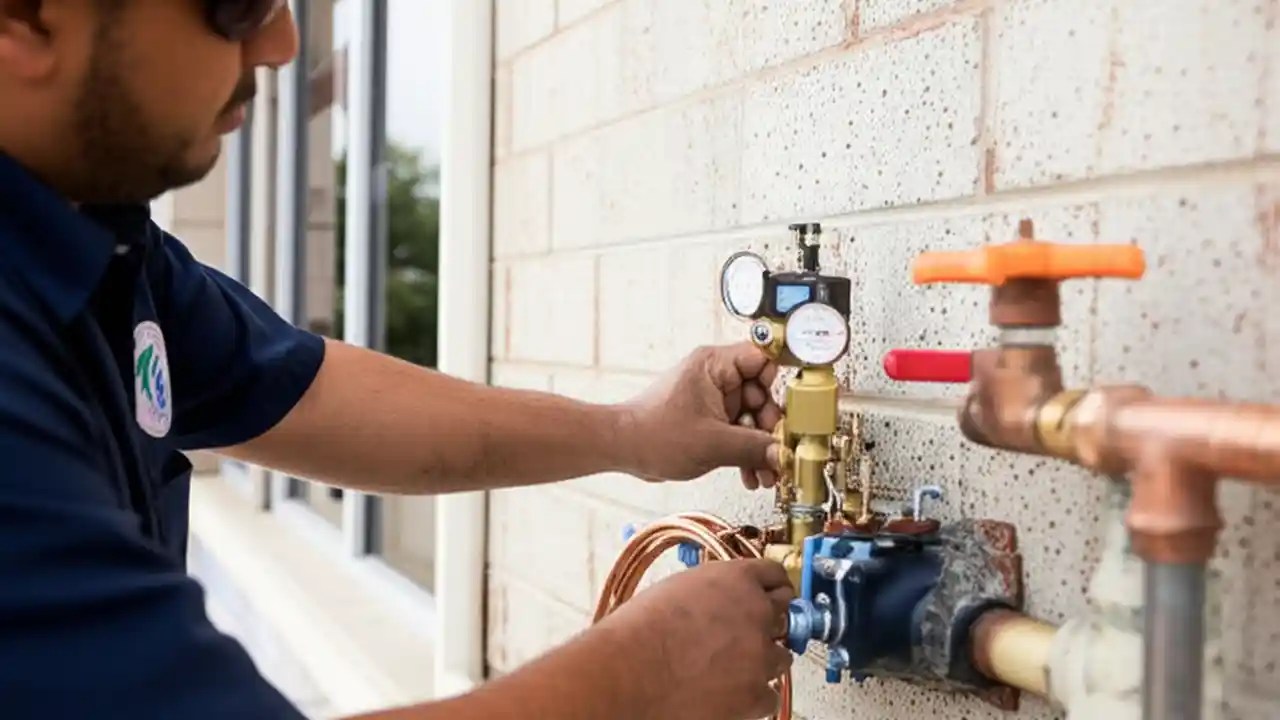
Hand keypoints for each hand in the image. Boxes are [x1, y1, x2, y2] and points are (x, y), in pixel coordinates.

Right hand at [598, 558, 794, 719]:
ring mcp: (761, 654)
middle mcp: (756, 611)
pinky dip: (753, 697)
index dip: (772, 587)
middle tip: (751, 635)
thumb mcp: (678, 589)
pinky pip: (769, 695)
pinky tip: (728, 694)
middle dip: (770, 623)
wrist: (628, 674)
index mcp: (736, 579)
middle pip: (784, 613)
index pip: (773, 575)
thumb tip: (719, 603)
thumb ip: (711, 592)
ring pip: (780, 656)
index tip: (774, 594)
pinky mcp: (756, 694)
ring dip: (761, 661)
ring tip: (729, 669)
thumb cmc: (639, 633)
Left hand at [620, 343, 783, 487]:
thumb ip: (754, 448)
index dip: (780, 381)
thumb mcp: (713, 443)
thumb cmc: (653, 434)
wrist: (623, 450)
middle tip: (778, 450)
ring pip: (751, 418)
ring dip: (760, 446)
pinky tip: (751, 474)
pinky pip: (738, 432)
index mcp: (715, 365)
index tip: (796, 404)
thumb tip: (782, 454)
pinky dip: (746, 452)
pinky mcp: (708, 420)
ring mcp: (712, 399)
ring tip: (766, 471)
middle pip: (761, 395)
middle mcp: (715, 377)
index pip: (762, 359)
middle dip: (771, 428)